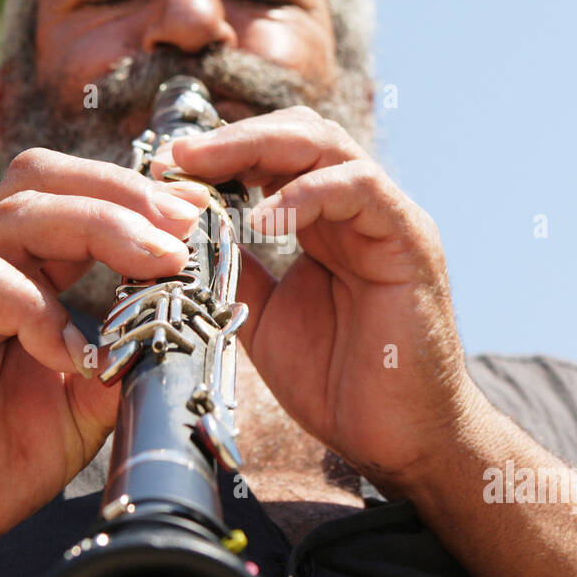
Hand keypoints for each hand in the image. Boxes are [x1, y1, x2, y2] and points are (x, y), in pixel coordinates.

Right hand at [0, 149, 207, 576]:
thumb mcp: (83, 408)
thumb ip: (123, 360)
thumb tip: (181, 326)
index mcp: (15, 274)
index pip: (70, 196)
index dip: (136, 197)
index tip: (198, 217)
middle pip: (40, 182)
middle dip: (121, 193)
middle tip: (183, 226)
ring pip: (14, 217)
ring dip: (97, 228)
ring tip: (156, 263)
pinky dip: (37, 309)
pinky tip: (74, 353)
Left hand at [150, 106, 478, 495]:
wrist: (398, 442)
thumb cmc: (340, 384)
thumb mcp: (262, 318)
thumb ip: (233, 271)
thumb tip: (182, 234)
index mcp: (324, 224)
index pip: (274, 157)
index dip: (219, 154)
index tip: (164, 168)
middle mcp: (357, 211)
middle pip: (298, 135)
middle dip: (231, 139)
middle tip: (176, 159)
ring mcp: (388, 220)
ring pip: (327, 145)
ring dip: (259, 148)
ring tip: (204, 168)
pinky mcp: (412, 241)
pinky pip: (361, 188)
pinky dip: (306, 193)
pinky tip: (263, 216)